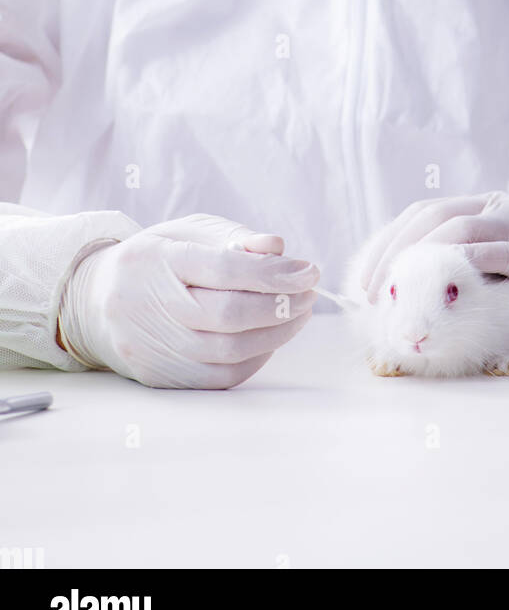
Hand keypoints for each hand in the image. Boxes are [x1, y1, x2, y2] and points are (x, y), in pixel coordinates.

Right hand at [57, 213, 319, 388]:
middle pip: (228, 316)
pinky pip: (220, 377)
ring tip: (297, 314)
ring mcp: (151, 347)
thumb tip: (280, 249)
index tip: (310, 271)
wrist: (98, 300)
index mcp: (157, 259)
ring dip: (276, 335)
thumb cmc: (158, 258)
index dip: (272, 274)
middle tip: (310, 295)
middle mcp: (148, 305)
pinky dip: (255, 358)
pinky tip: (270, 338)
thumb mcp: (190, 232)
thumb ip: (236, 239)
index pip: (223, 269)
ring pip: (228, 352)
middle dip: (280, 306)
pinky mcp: (160, 377)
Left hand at [360, 193, 508, 347]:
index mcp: (490, 208)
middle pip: (431, 216)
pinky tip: (433, 285)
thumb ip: (472, 270)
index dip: (389, 240)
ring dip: (414, 260)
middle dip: (392, 249)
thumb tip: (413, 296)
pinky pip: (489, 253)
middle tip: (368, 287)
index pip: (426, 213)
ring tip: (392, 291)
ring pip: (454, 228)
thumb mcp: (507, 273)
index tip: (362, 275)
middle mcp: (502, 207)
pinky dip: (457, 265)